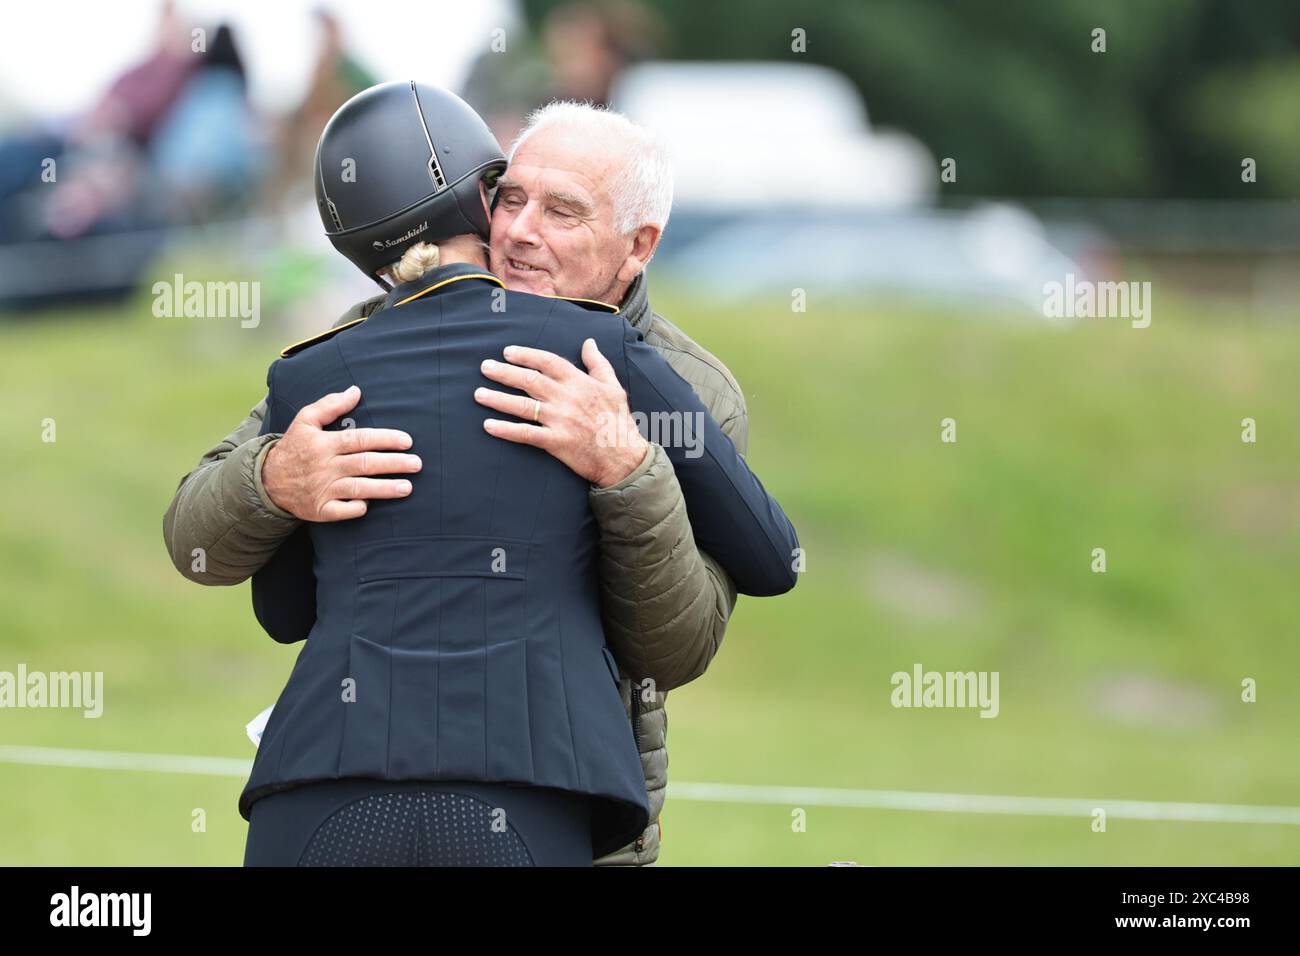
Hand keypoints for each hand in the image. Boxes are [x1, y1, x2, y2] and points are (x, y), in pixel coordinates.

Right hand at [261, 385, 421, 520]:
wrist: (267, 480)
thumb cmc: (294, 447)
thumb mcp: (305, 420)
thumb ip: (331, 405)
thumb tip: (356, 391)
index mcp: (324, 443)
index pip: (360, 439)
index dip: (385, 439)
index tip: (407, 441)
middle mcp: (325, 466)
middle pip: (365, 464)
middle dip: (394, 464)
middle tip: (417, 464)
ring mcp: (323, 490)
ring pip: (359, 488)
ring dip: (385, 489)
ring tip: (408, 487)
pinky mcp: (320, 510)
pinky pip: (343, 511)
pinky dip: (357, 508)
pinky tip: (371, 504)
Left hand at [475, 338, 647, 487]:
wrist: (625, 456)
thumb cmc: (618, 421)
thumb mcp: (613, 386)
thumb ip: (598, 363)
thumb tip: (588, 342)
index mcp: (579, 382)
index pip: (547, 361)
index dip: (526, 355)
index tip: (508, 352)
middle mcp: (566, 398)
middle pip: (529, 380)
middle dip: (504, 372)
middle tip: (485, 367)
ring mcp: (560, 420)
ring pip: (522, 405)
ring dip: (497, 399)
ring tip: (479, 394)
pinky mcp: (556, 442)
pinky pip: (525, 434)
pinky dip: (506, 429)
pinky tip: (489, 425)